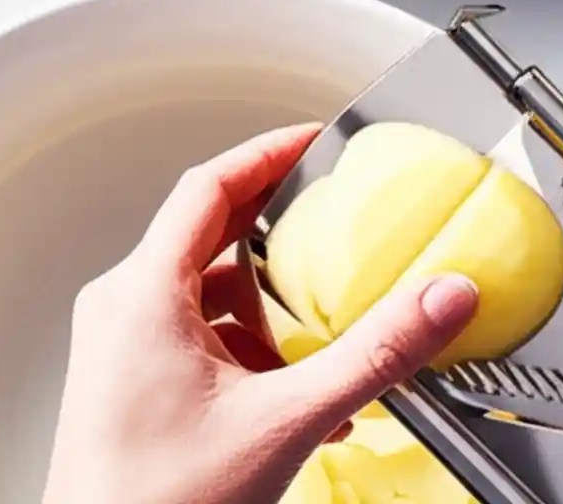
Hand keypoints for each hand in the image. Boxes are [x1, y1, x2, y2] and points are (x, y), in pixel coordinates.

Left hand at [41, 124, 479, 503]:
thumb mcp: (285, 423)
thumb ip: (372, 357)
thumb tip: (438, 300)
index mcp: (143, 298)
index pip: (208, 187)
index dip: (266, 152)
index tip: (312, 139)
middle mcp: (124, 313)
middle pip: (209, 236)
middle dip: (279, 233)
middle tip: (332, 223)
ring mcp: (124, 351)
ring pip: (207, 295)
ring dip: (270, 308)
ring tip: (324, 333)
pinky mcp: (134, 387)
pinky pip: (200, 340)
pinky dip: (252, 351)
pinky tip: (299, 395)